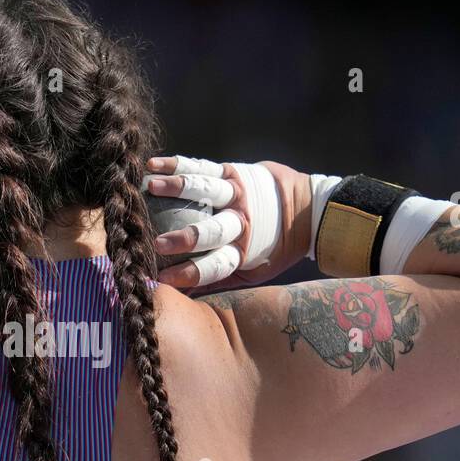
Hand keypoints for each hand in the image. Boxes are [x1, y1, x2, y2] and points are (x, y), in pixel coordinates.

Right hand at [145, 156, 311, 292]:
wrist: (310, 209)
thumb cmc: (273, 247)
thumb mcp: (255, 272)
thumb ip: (221, 280)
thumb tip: (183, 296)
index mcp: (244, 252)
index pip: (214, 266)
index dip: (189, 274)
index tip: (162, 280)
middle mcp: (240, 222)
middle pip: (211, 230)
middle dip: (185, 237)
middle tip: (157, 243)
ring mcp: (238, 194)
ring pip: (205, 189)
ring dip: (176, 187)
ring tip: (150, 187)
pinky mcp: (234, 172)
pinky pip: (203, 166)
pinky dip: (177, 164)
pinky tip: (152, 166)